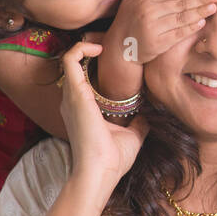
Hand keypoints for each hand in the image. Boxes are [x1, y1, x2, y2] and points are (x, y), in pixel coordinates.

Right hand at [58, 41, 148, 202]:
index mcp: (82, 110)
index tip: (113, 58)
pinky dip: (81, 49)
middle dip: (89, 50)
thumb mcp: (131, 137)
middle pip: (74, 65)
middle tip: (110, 45)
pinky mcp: (75, 93)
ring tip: (105, 43)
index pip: (82, 79)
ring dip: (86, 45)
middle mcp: (72, 101)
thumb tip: (147, 117)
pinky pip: (70, 60)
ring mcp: (71, 96)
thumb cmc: (112, 159)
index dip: (94, 64)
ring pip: (69, 59)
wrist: (100, 172)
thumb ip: (137, 124)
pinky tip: (99, 49)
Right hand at [103, 0, 216, 66]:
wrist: (119, 48)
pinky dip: (190, 28)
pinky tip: (202, 22)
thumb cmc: (128, 20)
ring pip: (180, 19)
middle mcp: (148, 13)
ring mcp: (153, 29)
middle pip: (179, 5)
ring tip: (213, 8)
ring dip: (199, 13)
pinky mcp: (157, 44)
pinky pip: (178, 34)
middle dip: (199, 0)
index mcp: (144, 0)